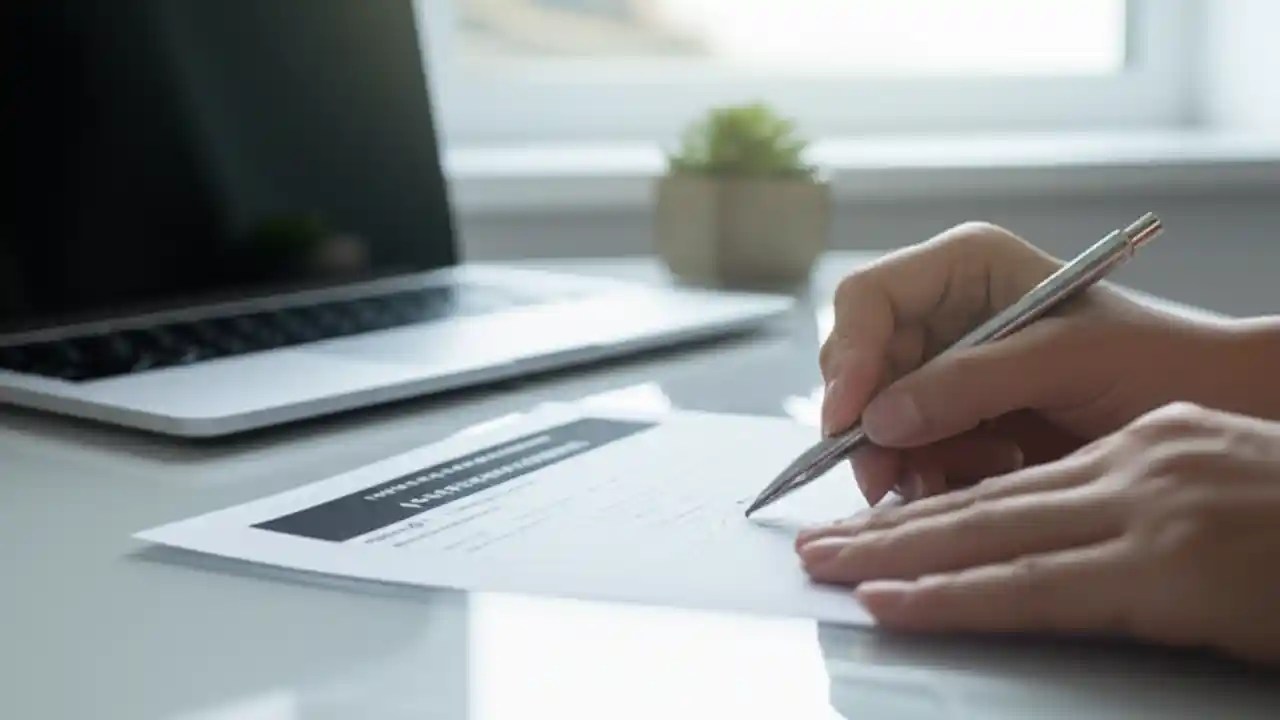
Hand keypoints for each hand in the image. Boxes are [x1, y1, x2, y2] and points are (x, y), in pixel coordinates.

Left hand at [797, 402, 1279, 664]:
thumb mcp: (1225, 503)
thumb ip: (1146, 517)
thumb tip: (1071, 546)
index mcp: (1151, 449)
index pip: (1016, 482)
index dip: (933, 507)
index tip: (871, 526)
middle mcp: (1140, 465)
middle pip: (983, 500)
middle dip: (889, 525)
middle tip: (812, 544)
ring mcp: (1153, 513)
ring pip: (989, 534)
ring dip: (894, 555)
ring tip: (824, 567)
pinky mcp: (1170, 569)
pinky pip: (1033, 584)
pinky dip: (953, 593)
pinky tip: (892, 599)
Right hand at [819, 221, 1236, 504]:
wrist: (1211, 409)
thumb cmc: (1157, 358)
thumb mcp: (1065, 358)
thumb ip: (969, 382)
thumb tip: (877, 418)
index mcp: (962, 269)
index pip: (868, 299)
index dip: (849, 354)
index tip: (850, 416)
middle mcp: (943, 317)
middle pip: (860, 368)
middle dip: (870, 424)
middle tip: (889, 476)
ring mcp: (946, 375)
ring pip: (875, 421)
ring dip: (903, 458)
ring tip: (968, 474)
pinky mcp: (956, 427)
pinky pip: (906, 455)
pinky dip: (928, 478)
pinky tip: (983, 475)